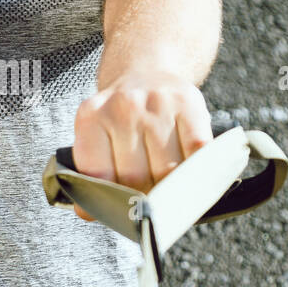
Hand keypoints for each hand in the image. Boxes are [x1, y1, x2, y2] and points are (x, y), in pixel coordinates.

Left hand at [71, 69, 211, 220]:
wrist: (146, 71)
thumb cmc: (121, 119)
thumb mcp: (98, 137)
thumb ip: (94, 173)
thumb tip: (90, 213)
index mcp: (91, 118)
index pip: (98, 175)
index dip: (108, 202)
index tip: (116, 214)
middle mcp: (123, 107)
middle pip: (135, 178)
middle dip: (143, 199)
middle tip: (149, 205)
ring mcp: (157, 103)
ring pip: (168, 171)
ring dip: (171, 190)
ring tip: (169, 191)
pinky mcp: (189, 103)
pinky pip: (197, 152)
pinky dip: (198, 171)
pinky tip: (193, 176)